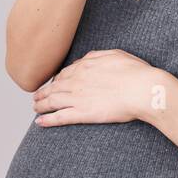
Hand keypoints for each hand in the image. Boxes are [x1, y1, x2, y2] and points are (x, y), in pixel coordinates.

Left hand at [32, 49, 165, 125]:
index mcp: (86, 65)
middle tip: (37, 97)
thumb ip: (98, 55)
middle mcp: (77, 80)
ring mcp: (78, 97)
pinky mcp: (83, 113)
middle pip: (54, 87)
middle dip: (43, 92)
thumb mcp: (116, 54)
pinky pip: (60, 117)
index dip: (56, 80)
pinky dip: (48, 120)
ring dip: (41, 104)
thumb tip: (86, 58)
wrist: (142, 89)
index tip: (53, 84)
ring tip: (35, 108)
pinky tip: (40, 122)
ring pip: (52, 101)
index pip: (65, 73)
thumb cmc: (136, 72)